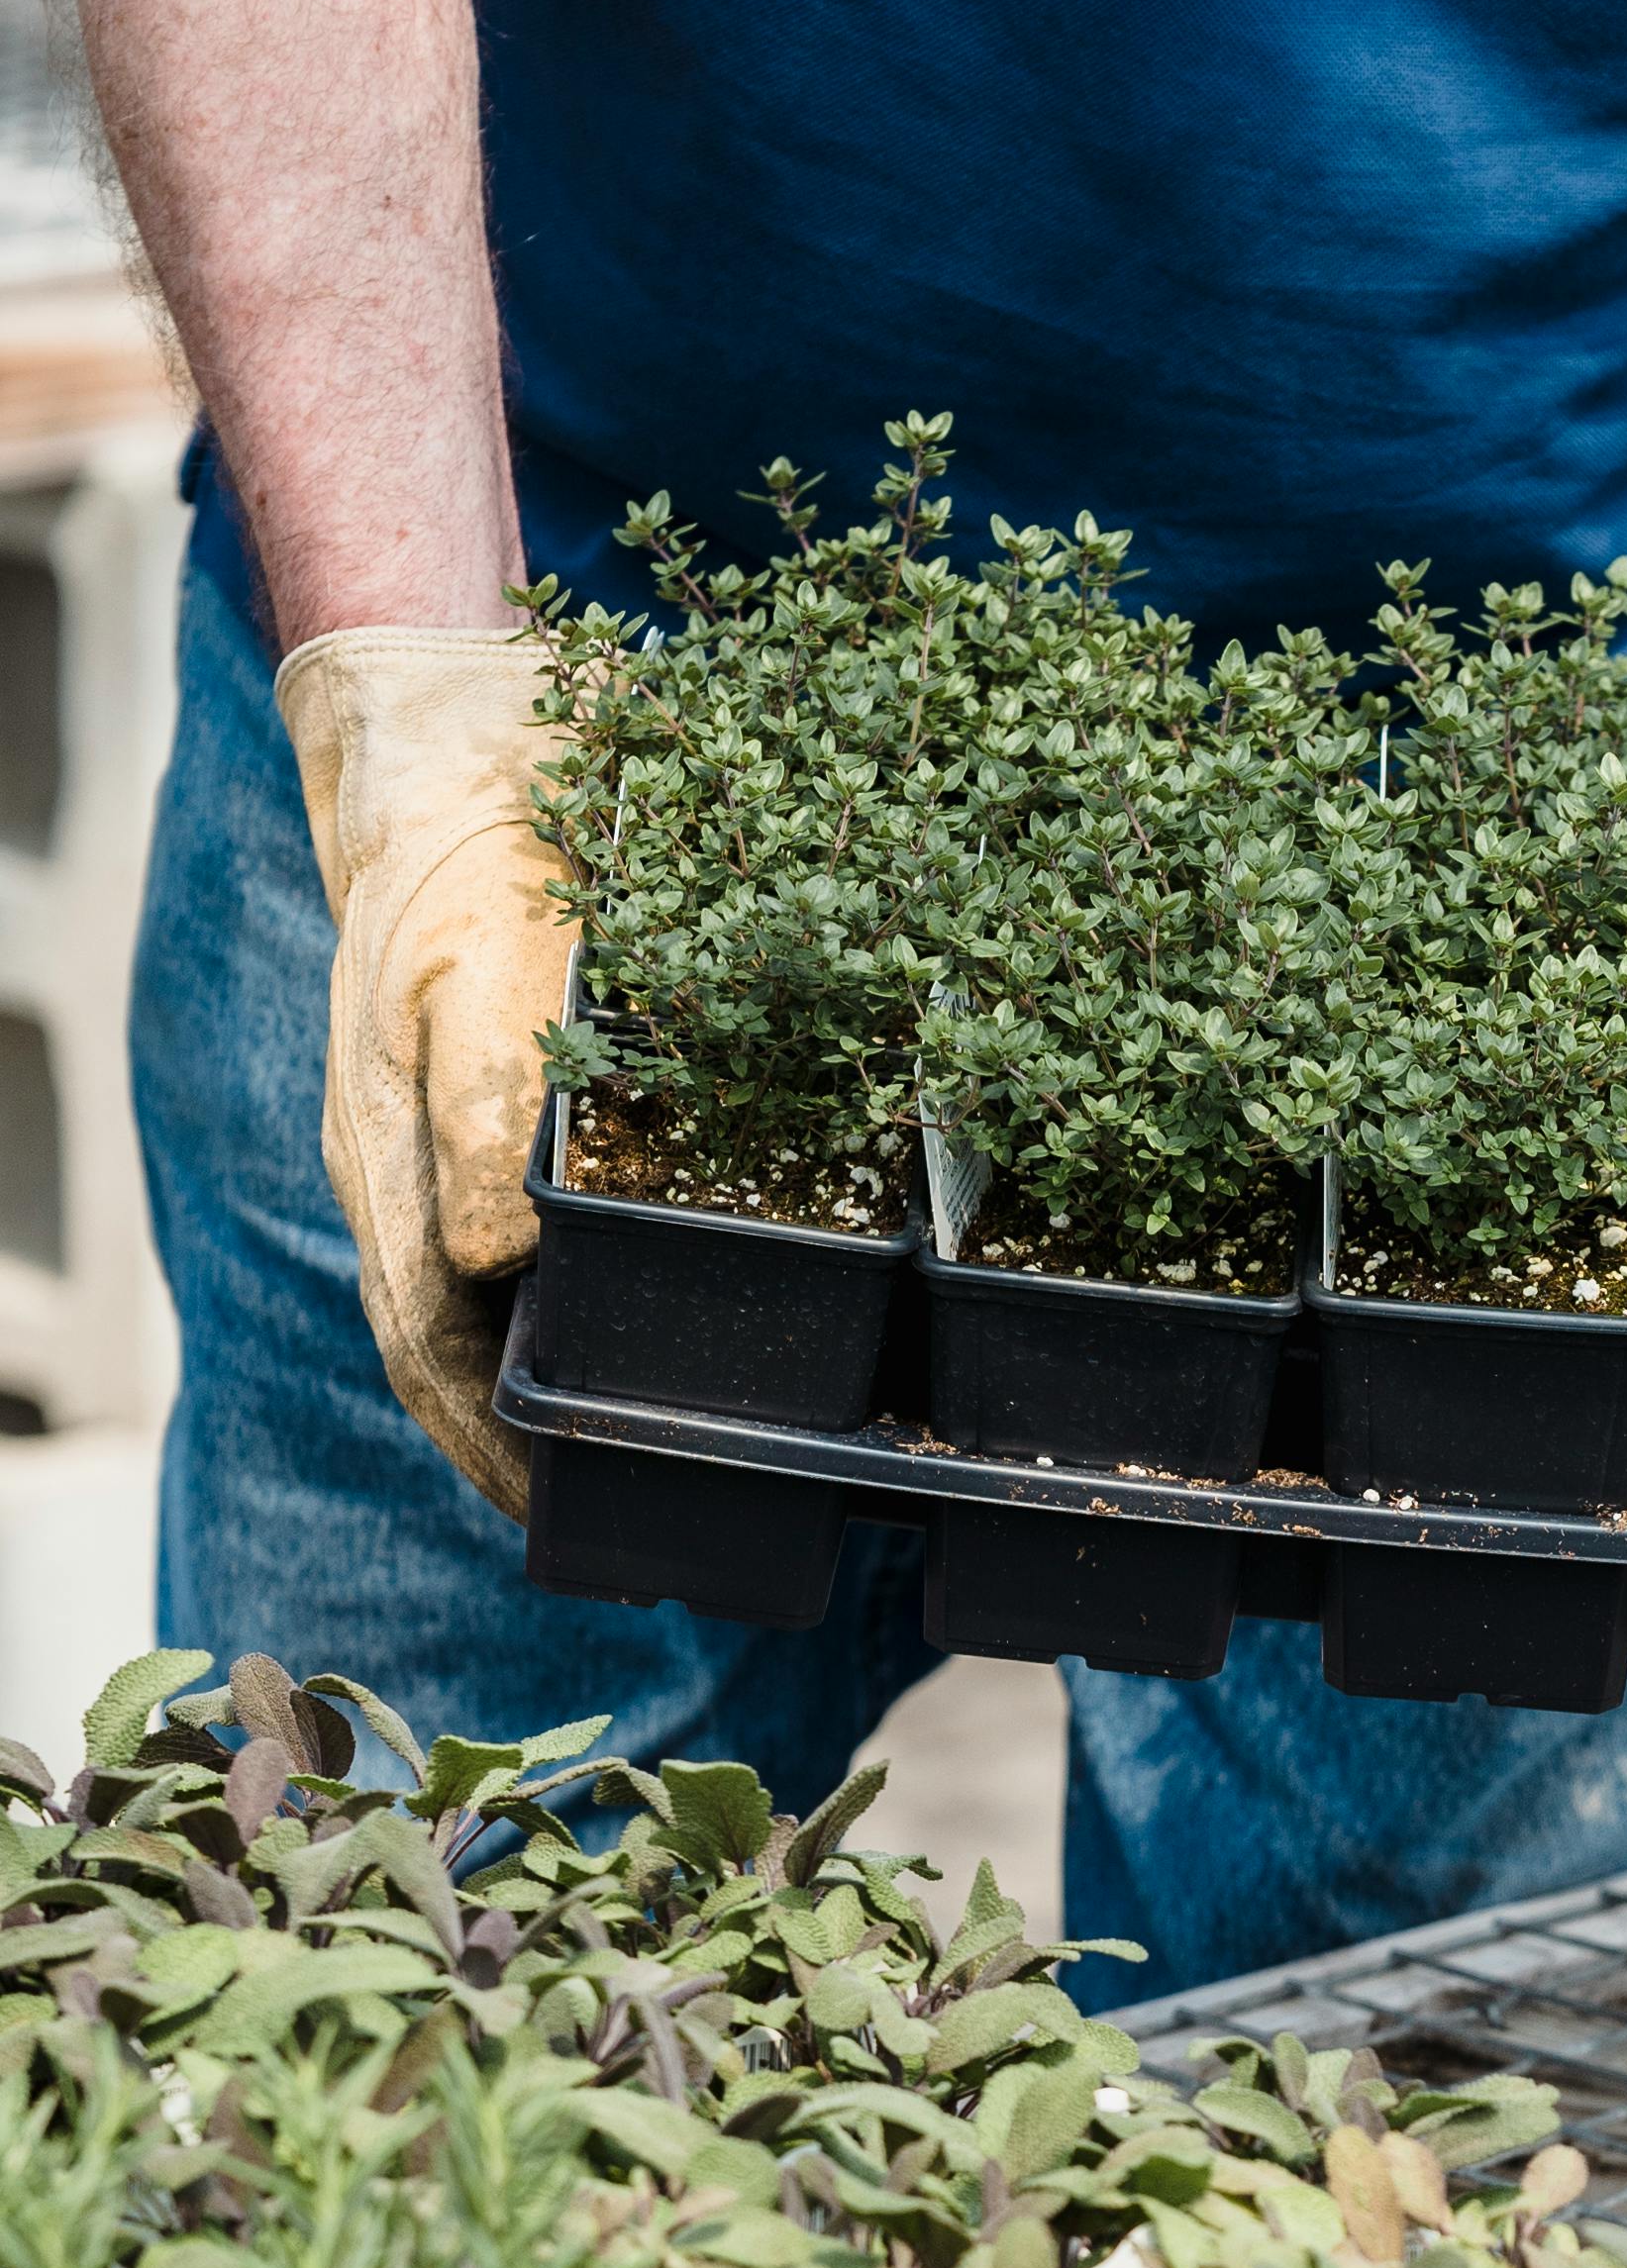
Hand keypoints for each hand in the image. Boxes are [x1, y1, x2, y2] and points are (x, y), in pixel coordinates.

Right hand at [275, 623, 564, 1515]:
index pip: (424, 1343)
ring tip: (595, 1463)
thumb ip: (488, 1115)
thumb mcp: (495, 972)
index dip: (487, 1443)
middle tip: (596, 1524)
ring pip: (451, 1307)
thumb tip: (495, 1267)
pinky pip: (472, 1245)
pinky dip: (521, 1315)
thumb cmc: (482, 853)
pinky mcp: (448, 1106)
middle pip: (431, 1350)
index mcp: (388, 1151)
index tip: (555, 1512)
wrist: (451, 744)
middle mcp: (390, 1164)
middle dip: (502, 1449)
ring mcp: (412, 1139)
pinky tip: (579, 1337)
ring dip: (512, 1394)